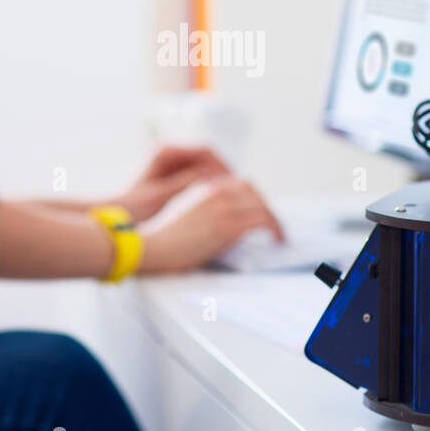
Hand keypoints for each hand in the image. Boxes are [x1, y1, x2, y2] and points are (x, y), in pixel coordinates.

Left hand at [113, 145, 233, 221]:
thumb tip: (213, 177)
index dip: (224, 166)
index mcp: (166, 151)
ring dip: (218, 179)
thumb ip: (186, 183)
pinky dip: (209, 185)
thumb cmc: (134, 208)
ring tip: (233, 196)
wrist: (115, 215)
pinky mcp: (174, 173)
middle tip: (240, 190)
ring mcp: (172, 161)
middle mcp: (170, 151)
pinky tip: (218, 200)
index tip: (236, 183)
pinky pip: (198, 174)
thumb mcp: (162, 196)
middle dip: (224, 172)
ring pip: (205, 165)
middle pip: (207, 156)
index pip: (206, 151)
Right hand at [141, 176, 283, 272]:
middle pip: (252, 189)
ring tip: (278, 234)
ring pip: (261, 204)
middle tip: (272, 224)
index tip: (257, 210)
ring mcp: (224, 205)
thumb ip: (208, 210)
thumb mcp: (187, 215)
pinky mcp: (229, 223)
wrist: (151, 246)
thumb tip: (231, 225)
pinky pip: (263, 220)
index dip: (251, 197)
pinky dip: (275, 228)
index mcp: (204, 186)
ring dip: (272, 218)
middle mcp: (216, 190)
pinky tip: (278, 239)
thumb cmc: (164, 239)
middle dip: (263, 205)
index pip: (237, 183)